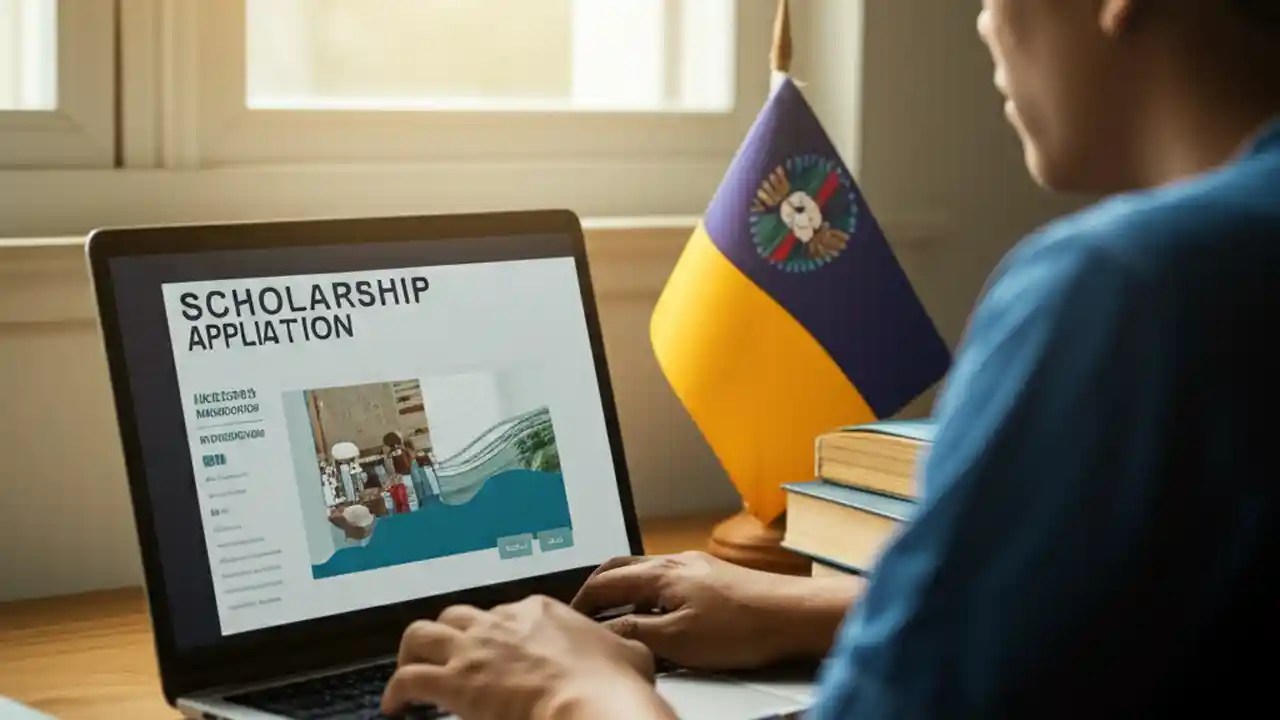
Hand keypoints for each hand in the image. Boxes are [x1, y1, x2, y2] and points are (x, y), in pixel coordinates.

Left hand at [382, 595, 676, 719]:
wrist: (590, 703)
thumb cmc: (610, 685)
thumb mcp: (629, 654)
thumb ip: (620, 647)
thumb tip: (628, 652)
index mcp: (540, 611)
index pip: (507, 613)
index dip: (499, 633)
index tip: (499, 651)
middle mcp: (502, 622)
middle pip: (458, 616)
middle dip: (450, 635)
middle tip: (448, 655)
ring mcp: (476, 650)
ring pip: (421, 635)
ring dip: (411, 651)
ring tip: (407, 667)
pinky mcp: (456, 682)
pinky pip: (409, 679)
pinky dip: (397, 691)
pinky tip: (396, 705)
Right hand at [571, 551, 863, 670]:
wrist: (793, 614)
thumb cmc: (742, 627)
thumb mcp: (679, 640)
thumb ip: (637, 632)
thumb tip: (606, 630)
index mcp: (660, 573)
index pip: (605, 582)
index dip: (582, 601)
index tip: (569, 618)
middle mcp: (675, 561)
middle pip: (622, 567)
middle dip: (598, 587)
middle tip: (584, 610)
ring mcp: (696, 565)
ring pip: (646, 572)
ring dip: (625, 589)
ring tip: (617, 614)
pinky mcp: (714, 576)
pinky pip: (668, 579)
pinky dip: (650, 593)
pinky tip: (659, 612)